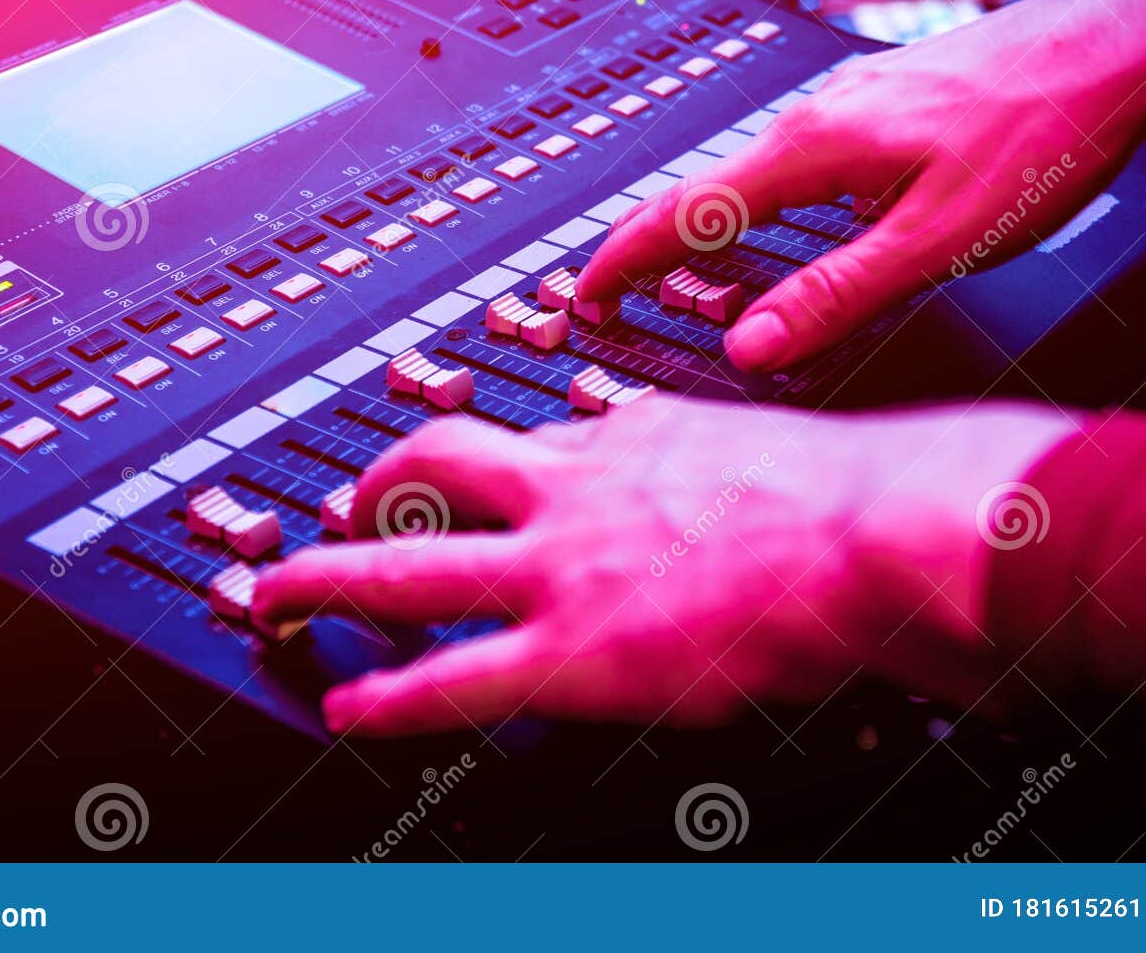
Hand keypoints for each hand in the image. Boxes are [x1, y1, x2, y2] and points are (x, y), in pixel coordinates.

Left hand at [253, 398, 1077, 736]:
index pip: (528, 444)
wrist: (868, 534)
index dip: (488, 470)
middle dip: (372, 488)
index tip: (470, 482)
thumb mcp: (762, 443)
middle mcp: (572, 488)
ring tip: (277, 598)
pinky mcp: (571, 651)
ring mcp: (559, 568)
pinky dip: (391, 699)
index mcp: (627, 436)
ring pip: (404, 564)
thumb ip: (712, 452)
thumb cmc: (845, 492)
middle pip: (432, 467)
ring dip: (328, 578)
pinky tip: (352, 710)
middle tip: (339, 510)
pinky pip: (452, 678)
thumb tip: (727, 467)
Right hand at [577, 0, 1145, 371]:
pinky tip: (796, 232)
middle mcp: (815, 118)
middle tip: (618, 298)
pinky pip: (796, 163)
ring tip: (694, 283)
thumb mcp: (939, 239)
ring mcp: (847, 103)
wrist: (1118, 47)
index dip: (620, 262)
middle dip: (650, 249)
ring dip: (711, 232)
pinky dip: (766, 209)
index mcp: (810, 151)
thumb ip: (836, 295)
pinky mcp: (879, 104)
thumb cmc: (1042, 134)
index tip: (584, 298)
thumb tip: (750, 346)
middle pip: (703, 192)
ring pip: (752, 178)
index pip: (680, 214)